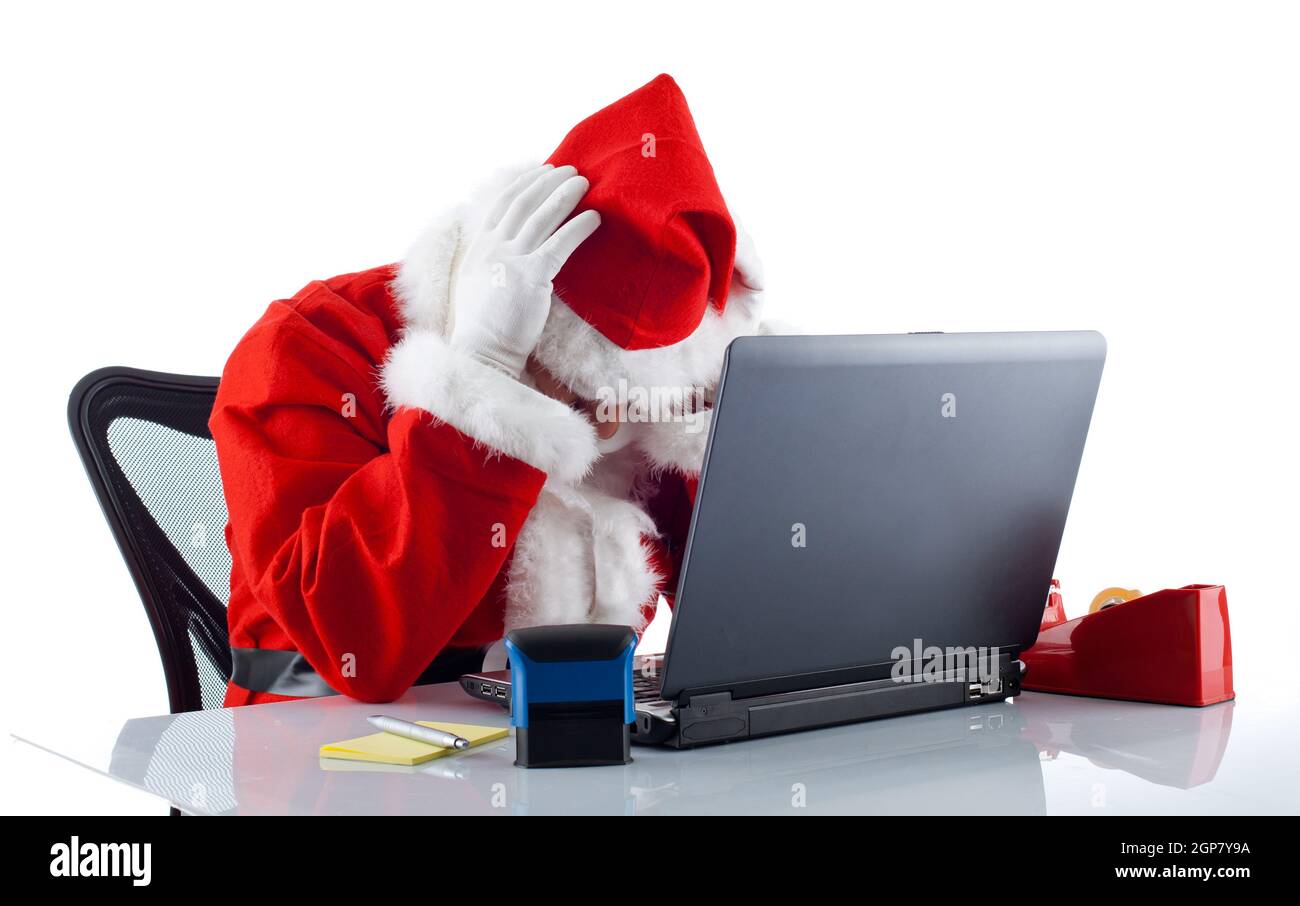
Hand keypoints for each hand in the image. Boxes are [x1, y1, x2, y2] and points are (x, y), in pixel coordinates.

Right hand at [450, 164, 600, 376]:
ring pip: (542, 216)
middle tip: (571, 170)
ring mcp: (511, 259)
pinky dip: (578, 226)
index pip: (503, 202)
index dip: (527, 183)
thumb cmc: (483, 325)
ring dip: (565, 195)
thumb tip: (508, 245)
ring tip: (585, 184)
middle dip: (549, 181)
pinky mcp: (531, 276)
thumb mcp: (477, 281)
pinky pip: (560, 243)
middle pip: (524, 201)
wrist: (482, 351)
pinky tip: (594, 217)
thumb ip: (491, 258)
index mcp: (479, 245)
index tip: (545, 171)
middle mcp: (493, 246)